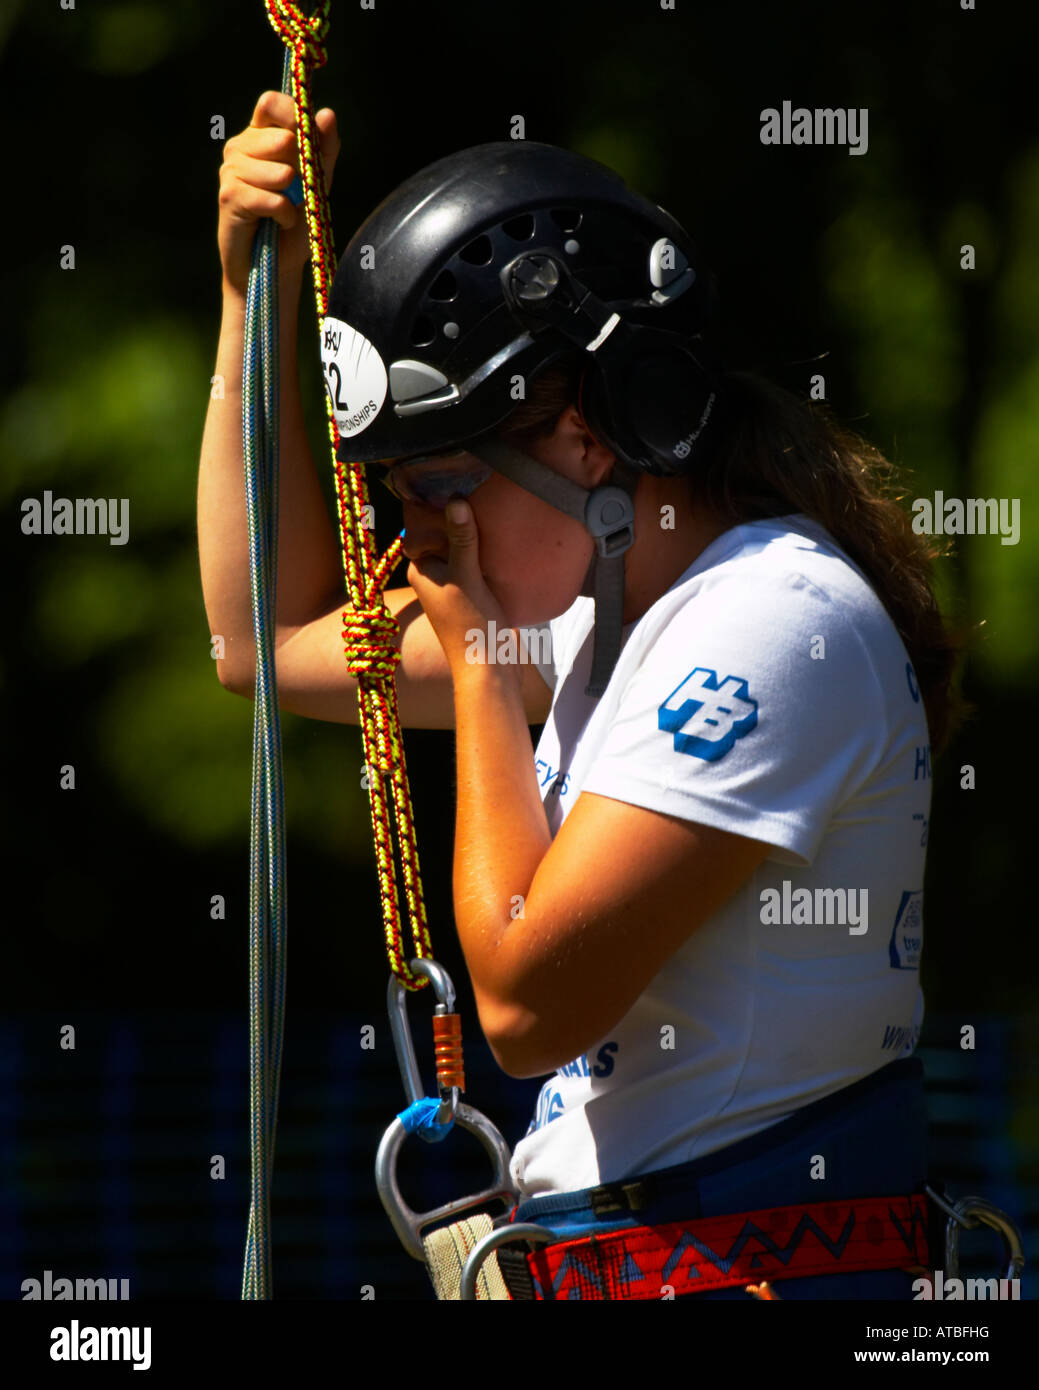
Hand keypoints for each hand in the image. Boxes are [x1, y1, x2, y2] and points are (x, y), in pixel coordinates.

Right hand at [218, 90, 339, 296]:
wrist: (274, 266)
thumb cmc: (295, 223)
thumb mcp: (318, 182)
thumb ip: (324, 148)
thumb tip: (327, 114)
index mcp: (260, 135)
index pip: (271, 103)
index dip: (293, 115)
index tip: (307, 138)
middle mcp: (240, 147)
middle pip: (281, 138)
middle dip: (301, 170)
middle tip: (295, 191)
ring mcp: (231, 170)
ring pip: (281, 173)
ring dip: (294, 199)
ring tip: (285, 211)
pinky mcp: (229, 196)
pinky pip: (273, 199)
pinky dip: (285, 216)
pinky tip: (278, 223)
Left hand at [406, 500, 513, 677]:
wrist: (492, 671)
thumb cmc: (471, 624)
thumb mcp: (466, 576)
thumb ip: (461, 539)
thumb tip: (455, 500)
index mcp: (422, 571)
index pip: (424, 529)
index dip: (437, 509)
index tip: (456, 483)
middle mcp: (436, 578)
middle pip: (447, 538)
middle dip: (463, 520)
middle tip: (483, 490)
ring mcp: (457, 588)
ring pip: (466, 552)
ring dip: (480, 537)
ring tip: (498, 510)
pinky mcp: (477, 597)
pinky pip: (481, 567)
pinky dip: (491, 555)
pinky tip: (508, 540)